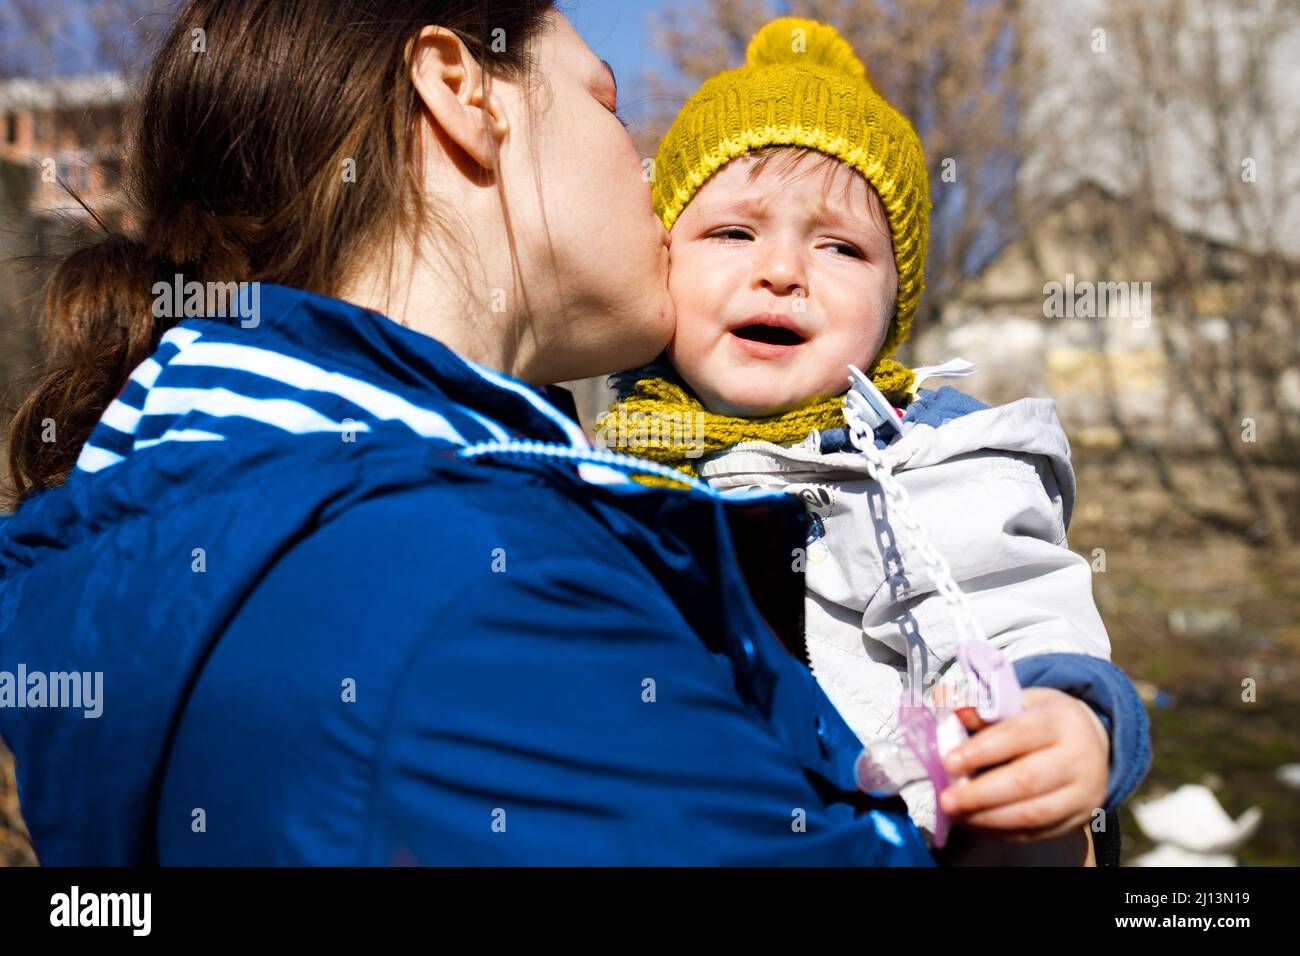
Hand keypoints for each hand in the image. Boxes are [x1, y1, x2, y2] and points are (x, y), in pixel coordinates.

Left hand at [936, 687, 1109, 841]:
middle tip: (947, 799)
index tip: (948, 763)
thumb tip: (942, 698)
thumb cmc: (1043, 719)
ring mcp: (1083, 792)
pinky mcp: (1079, 818)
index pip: (1018, 735)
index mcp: (1059, 720)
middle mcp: (1078, 757)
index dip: (981, 751)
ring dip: (988, 817)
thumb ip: (981, 705)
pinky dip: (1002, 831)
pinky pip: (1038, 832)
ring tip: (957, 814)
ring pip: (1034, 813)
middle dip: (981, 793)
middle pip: (1027, 780)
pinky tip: (976, 823)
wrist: (1091, 741)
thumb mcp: (1018, 701)